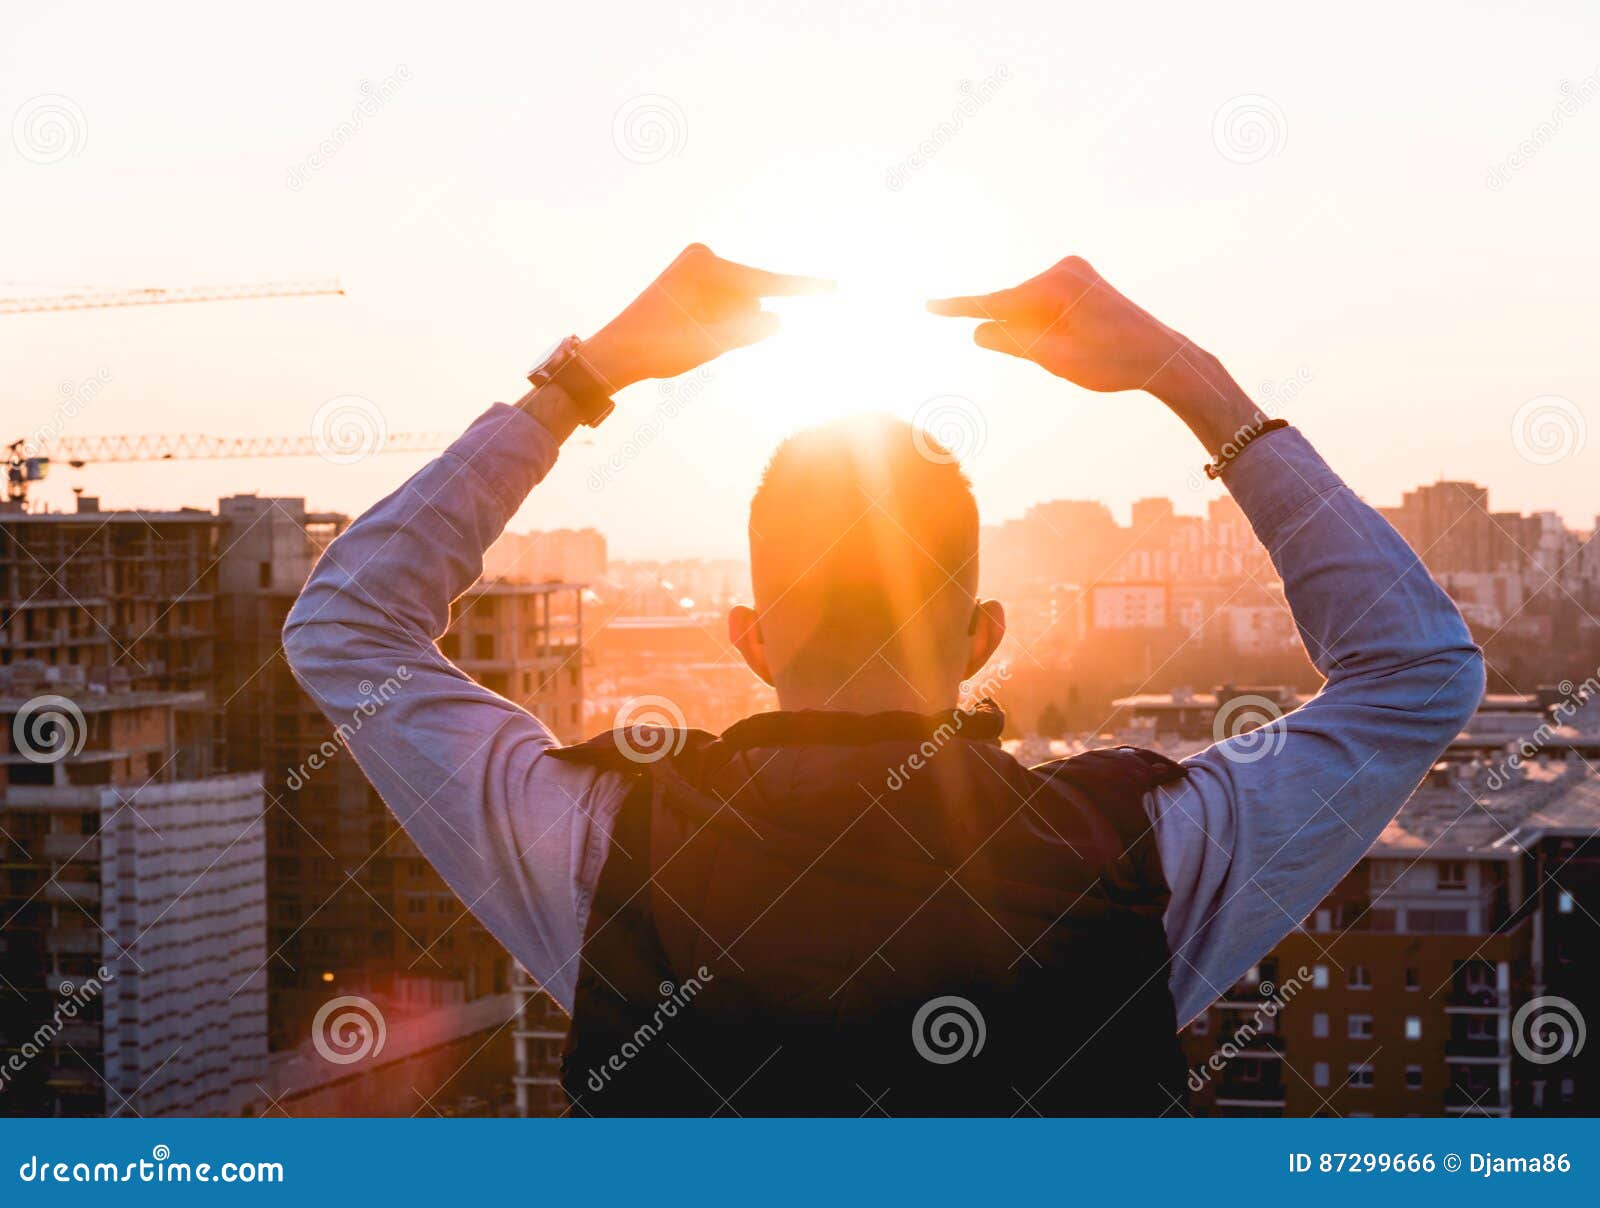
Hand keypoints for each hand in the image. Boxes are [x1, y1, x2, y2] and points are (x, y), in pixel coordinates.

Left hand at [583, 243, 832, 389]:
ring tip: (690, 337)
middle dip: (740, 323)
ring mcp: (698, 268)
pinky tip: (690, 332)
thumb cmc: (657, 348)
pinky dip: (719, 325)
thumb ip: (749, 331)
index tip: (836, 287)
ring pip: (739, 304)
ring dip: (728, 327)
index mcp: (707, 265)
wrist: (614, 353)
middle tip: (699, 338)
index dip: (802, 289)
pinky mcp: (694, 283)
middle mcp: (703, 258)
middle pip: (750, 296)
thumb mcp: (710, 344)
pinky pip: (726, 306)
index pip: (765, 282)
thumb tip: (777, 318)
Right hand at [926, 255, 1200, 394]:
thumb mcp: (1054, 360)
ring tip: (1079, 350)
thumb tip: (979, 331)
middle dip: (1018, 335)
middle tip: (1061, 357)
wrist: (1163, 356)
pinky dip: (1045, 325)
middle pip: (1013, 307)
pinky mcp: (1080, 280)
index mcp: (1055, 285)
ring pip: (1028, 308)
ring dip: (1035, 333)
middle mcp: (1063, 268)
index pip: (995, 303)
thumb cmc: (1112, 362)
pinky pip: (1043, 305)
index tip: (928, 306)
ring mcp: (1073, 271)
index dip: (959, 309)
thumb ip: (1012, 343)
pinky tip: (1076, 340)